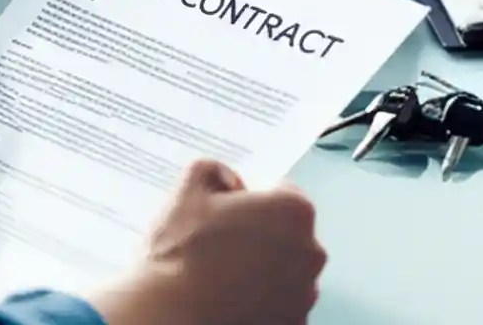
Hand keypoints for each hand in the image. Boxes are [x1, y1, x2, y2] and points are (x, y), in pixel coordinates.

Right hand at [91, 161, 326, 324]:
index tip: (225, 213)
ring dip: (262, 269)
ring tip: (220, 277)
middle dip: (260, 234)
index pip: (279, 191)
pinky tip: (229, 298)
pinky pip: (279, 302)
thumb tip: (226, 178)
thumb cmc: (183, 255)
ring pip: (285, 270)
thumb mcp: (186, 195)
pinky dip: (260, 300)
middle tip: (219, 245)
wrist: (172, 319)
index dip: (250, 198)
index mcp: (292, 211)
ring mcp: (305, 293)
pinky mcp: (294, 323)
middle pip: (287, 232)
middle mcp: (310, 252)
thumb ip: (212, 171)